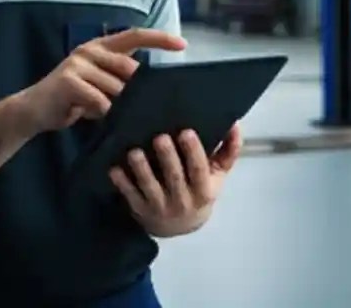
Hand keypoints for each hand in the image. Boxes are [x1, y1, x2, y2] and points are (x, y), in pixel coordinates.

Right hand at [17, 28, 186, 132]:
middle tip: (150, 107)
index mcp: (101, 47)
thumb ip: (120, 82)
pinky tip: (98, 118)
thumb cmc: (71, 100)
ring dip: (120, 107)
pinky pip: (100, 101)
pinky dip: (104, 113)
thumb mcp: (99, 86)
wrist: (33, 110)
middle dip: (140, 91)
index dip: (160, 38)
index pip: (135, 35)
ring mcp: (78, 63)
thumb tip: (152, 91)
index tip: (182, 44)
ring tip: (116, 116)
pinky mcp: (69, 81)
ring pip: (117, 88)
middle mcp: (90, 50)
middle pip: (130, 68)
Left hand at [110, 123, 242, 237]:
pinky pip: (130, 197)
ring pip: (150, 188)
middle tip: (160, 137)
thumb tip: (235, 123)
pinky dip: (122, 183)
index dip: (193, 152)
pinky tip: (115, 169)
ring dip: (142, 169)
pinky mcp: (141, 211)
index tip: (186, 132)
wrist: (181, 226)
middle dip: (167, 157)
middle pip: (174, 177)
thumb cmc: (200, 190)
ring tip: (134, 152)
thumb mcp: (217, 175)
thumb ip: (228, 151)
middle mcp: (183, 201)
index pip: (199, 170)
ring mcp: (160, 207)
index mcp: (204, 191)